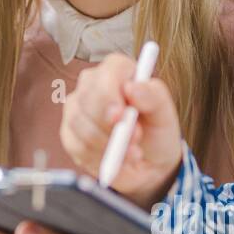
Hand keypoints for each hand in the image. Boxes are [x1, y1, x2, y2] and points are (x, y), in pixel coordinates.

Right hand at [60, 52, 184, 206]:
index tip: (121, 114)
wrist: (147, 162)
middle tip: (134, 140)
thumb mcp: (165, 114)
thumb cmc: (155, 131)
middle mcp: (92, 85)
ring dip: (108, 144)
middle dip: (110, 124)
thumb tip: (132, 87)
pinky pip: (77, 145)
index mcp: (118, 71)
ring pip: (80, 123)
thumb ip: (154, 96)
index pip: (108, 71)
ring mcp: (76, 109)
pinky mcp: (69, 134)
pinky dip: (98, 157)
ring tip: (132, 153)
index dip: (110, 93)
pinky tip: (116, 160)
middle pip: (88, 97)